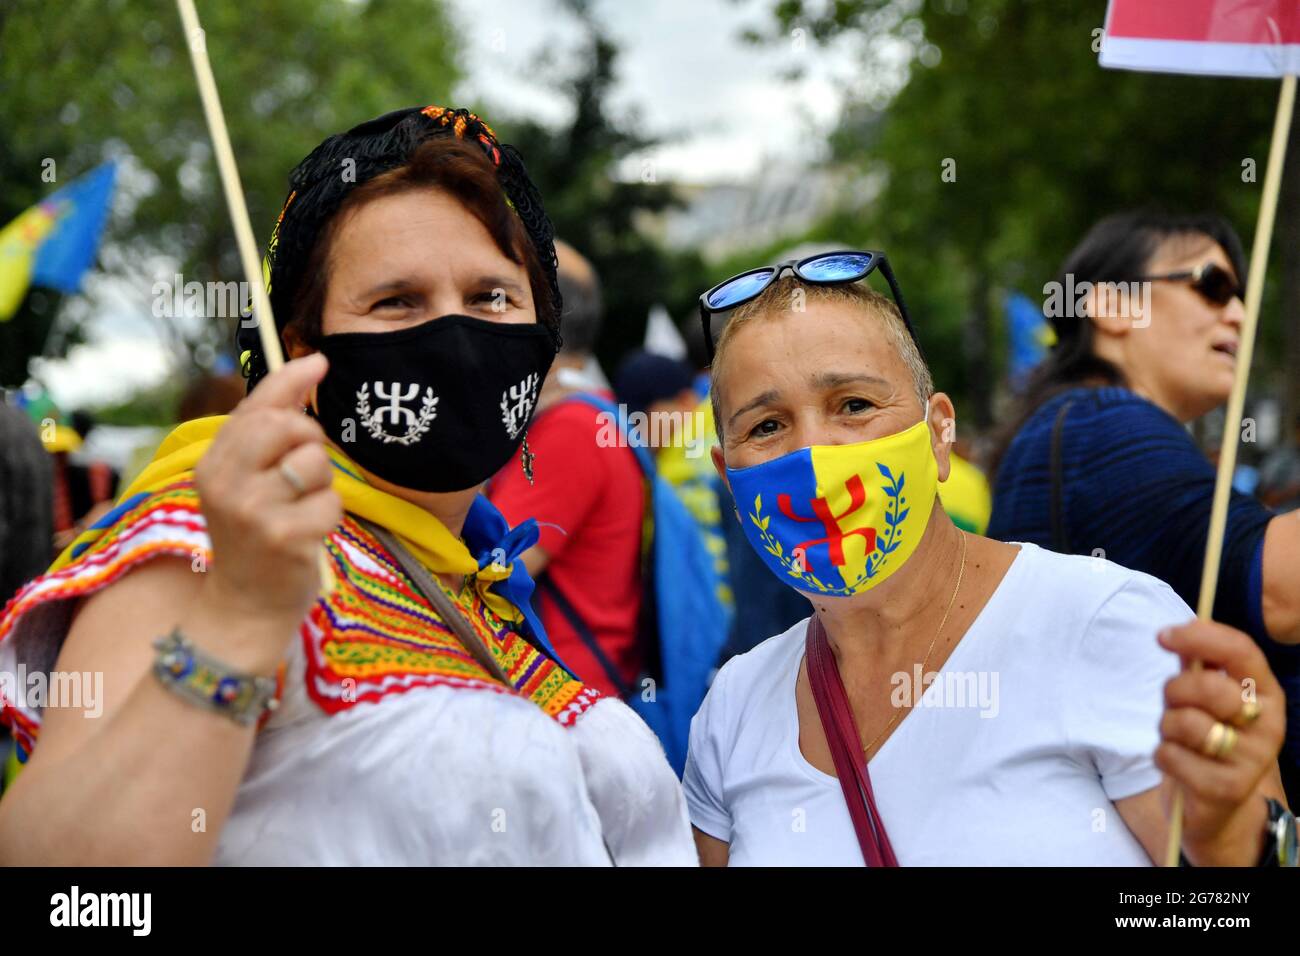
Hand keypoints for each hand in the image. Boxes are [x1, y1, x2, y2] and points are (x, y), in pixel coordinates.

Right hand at [192, 353, 341, 667]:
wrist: (245, 606)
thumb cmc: (255, 534)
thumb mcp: (247, 480)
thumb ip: (269, 428)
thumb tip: (311, 363)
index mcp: (212, 464)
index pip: (255, 408)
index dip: (291, 381)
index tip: (321, 363)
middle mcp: (225, 484)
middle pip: (286, 427)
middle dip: (311, 439)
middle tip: (305, 468)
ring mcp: (253, 512)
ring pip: (314, 464)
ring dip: (323, 484)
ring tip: (303, 507)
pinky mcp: (284, 538)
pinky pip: (330, 503)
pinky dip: (329, 517)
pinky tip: (309, 534)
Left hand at [1155, 619, 1285, 864]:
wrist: (1214, 803)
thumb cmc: (1207, 736)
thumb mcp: (1203, 696)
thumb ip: (1195, 663)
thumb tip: (1174, 633)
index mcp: (1267, 693)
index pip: (1241, 651)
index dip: (1199, 637)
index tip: (1163, 636)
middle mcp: (1269, 724)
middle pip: (1208, 686)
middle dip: (1174, 690)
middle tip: (1173, 704)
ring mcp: (1252, 759)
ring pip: (1185, 722)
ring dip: (1166, 727)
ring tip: (1178, 738)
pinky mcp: (1228, 789)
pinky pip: (1171, 756)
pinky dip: (1163, 756)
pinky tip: (1179, 764)